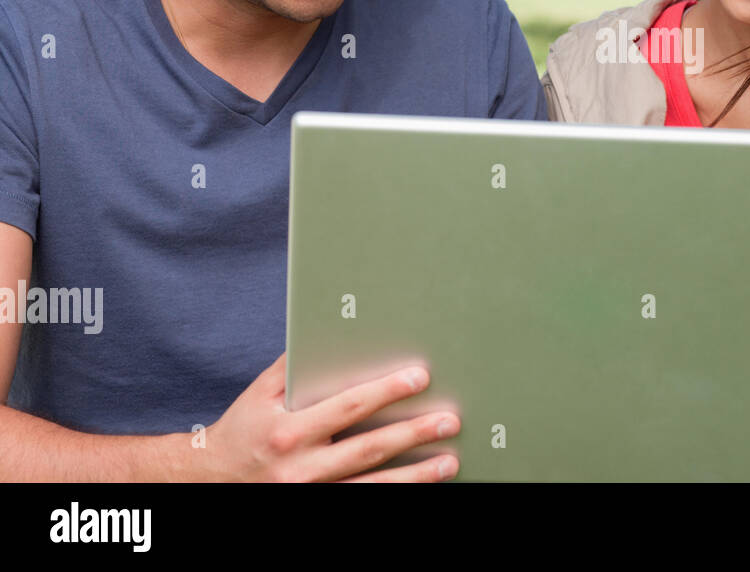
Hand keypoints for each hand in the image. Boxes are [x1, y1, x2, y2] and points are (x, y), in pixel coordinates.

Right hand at [200, 353, 459, 481]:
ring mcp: (310, 494)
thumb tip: (332, 331)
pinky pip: (360, 503)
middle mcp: (300, 468)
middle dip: (414, 434)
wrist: (209, 480)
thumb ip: (296, 365)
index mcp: (289, 431)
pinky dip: (394, 495)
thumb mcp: (261, 393)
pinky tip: (421, 487)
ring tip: (449, 461)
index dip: (386, 391)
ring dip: (416, 476)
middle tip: (449, 420)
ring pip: (373, 487)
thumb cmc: (243, 428)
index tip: (420, 377)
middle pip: (369, 450)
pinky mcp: (315, 509)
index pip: (348, 407)